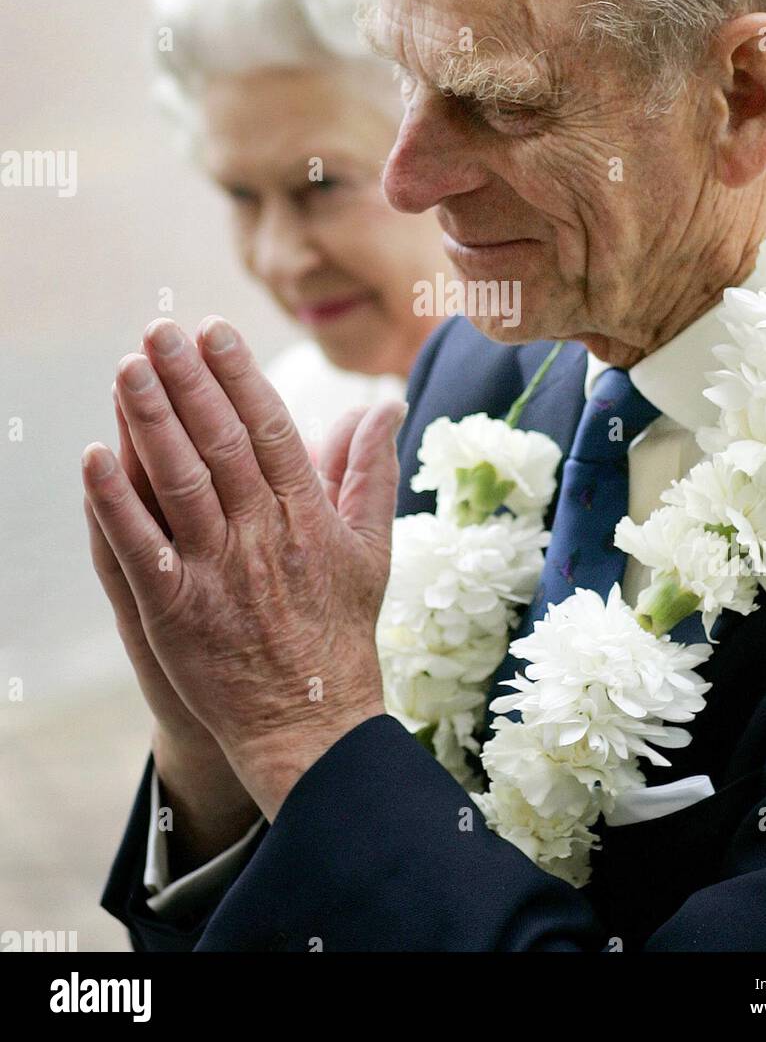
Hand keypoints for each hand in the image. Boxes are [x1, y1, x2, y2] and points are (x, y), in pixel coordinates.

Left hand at [82, 317, 405, 819]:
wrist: (311, 723)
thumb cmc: (341, 631)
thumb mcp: (373, 547)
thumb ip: (370, 470)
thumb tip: (385, 405)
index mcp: (309, 515)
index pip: (270, 428)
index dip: (240, 376)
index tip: (214, 331)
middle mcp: (262, 536)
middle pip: (219, 443)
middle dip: (187, 381)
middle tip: (159, 331)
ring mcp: (216, 573)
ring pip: (178, 483)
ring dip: (149, 422)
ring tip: (127, 369)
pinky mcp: (175, 611)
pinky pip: (138, 549)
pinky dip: (114, 503)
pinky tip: (92, 458)